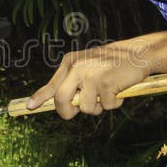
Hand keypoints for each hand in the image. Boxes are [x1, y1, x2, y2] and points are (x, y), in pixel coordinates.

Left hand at [27, 44, 150, 119]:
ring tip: (108, 93)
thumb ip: (72, 82)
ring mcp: (91, 75)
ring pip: (87, 108)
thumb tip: (58, 103)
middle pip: (61, 100)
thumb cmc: (111, 63)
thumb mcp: (86, 65)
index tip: (30, 107)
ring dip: (99, 107)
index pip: (52, 84)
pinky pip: (106, 106)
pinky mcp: (106, 83)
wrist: (137, 54)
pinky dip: (115, 103)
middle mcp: (77, 68)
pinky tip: (119, 89)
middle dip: (67, 112)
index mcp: (70, 63)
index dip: (40, 97)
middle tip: (75, 112)